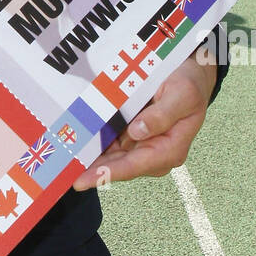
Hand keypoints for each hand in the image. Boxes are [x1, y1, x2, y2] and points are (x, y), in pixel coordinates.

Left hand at [72, 52, 217, 190]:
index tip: (85, 180)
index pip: (135, 165)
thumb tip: (138, 132)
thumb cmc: (189, 84)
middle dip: (93, 171)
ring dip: (91, 161)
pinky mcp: (134, 136)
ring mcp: (144, 146)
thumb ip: (162, 115)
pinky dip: (96, 146)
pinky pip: (112, 145)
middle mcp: (155, 152)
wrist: (190, 74)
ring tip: (65, 162)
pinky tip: (77, 145)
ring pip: (112, 158)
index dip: (108, 173)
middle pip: (119, 166)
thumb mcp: (183, 94)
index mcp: (170, 149)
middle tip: (65, 174)